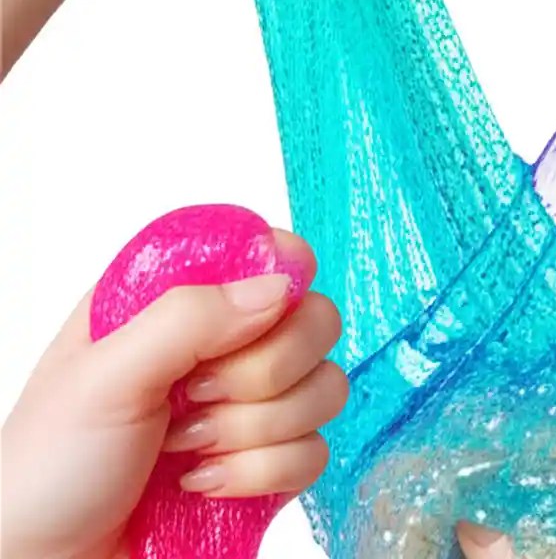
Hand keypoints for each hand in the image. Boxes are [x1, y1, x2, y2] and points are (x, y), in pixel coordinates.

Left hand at [0, 230, 346, 558]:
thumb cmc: (47, 469)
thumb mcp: (104, 375)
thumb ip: (188, 318)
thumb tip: (279, 285)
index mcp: (176, 303)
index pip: (265, 253)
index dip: (277, 273)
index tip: (256, 313)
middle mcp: (223, 347)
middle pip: (316, 319)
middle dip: (264, 370)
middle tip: (198, 396)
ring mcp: (253, 407)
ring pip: (326, 388)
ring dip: (255, 430)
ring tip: (187, 450)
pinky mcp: (272, 464)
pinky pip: (315, 452)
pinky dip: (259, 474)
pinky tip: (204, 485)